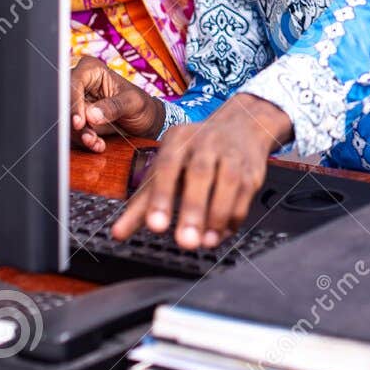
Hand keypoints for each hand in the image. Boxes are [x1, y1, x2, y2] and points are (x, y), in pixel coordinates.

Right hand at [70, 57, 165, 151]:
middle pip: (65, 104)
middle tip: (90, 138)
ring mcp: (76, 102)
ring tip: (97, 143)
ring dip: (80, 135)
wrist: (144, 121)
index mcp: (91, 69)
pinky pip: (72, 131)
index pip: (74, 84)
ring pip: (67, 120)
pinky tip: (98, 144)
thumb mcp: (133, 103)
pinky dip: (83, 140)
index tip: (79, 122)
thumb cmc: (140, 104)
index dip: (73, 103)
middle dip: (76, 124)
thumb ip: (114, 106)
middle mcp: (79, 84)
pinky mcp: (76, 119)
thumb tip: (91, 115)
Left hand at [109, 94, 294, 248]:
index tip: (155, 226)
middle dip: (193, 209)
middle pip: (200, 173)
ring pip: (228, 183)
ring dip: (217, 216)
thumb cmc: (195, 153)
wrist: (242, 126)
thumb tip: (117, 234)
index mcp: (179, 140)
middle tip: (184, 242)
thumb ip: (142, 203)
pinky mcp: (252, 171)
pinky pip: (245, 196)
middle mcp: (206, 143)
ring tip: (205, 243)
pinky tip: (220, 235)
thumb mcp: (165, 168)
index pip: (167, 166)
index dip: (161, 196)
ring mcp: (232, 155)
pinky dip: (233, 218)